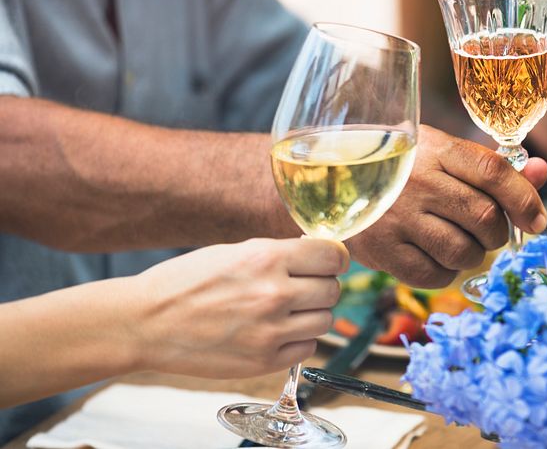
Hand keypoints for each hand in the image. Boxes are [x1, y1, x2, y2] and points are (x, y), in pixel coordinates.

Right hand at [132, 237, 347, 377]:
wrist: (145, 324)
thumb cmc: (185, 283)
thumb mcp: (233, 252)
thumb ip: (278, 255)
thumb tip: (318, 255)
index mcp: (266, 259)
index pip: (333, 256)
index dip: (335, 258)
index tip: (330, 262)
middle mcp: (274, 294)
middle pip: (332, 289)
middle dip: (322, 286)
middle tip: (303, 287)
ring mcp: (270, 332)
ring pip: (325, 321)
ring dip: (312, 314)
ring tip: (286, 311)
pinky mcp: (263, 361)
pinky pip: (307, 348)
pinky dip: (298, 340)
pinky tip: (276, 332)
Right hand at [345, 125, 546, 287]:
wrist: (330, 180)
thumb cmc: (401, 167)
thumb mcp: (443, 154)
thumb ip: (493, 167)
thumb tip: (543, 172)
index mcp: (438, 150)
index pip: (495, 172)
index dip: (525, 199)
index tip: (537, 220)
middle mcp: (419, 182)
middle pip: (485, 218)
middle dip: (498, 234)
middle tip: (488, 233)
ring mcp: (398, 218)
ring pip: (464, 252)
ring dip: (473, 255)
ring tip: (459, 242)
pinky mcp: (382, 250)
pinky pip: (435, 276)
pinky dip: (445, 272)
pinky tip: (433, 255)